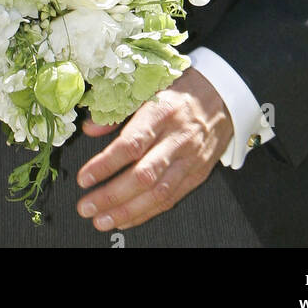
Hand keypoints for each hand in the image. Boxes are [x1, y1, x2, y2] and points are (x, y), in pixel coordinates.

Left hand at [74, 67, 232, 232]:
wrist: (222, 94)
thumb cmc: (181, 88)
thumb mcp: (148, 87)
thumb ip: (118, 111)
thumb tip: (90, 128)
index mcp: (162, 112)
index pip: (131, 144)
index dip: (106, 165)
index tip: (84, 178)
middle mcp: (177, 138)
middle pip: (144, 175)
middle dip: (112, 195)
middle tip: (86, 206)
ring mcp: (190, 160)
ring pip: (158, 193)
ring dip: (127, 211)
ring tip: (102, 220)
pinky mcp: (197, 174)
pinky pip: (171, 199)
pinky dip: (147, 212)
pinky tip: (126, 219)